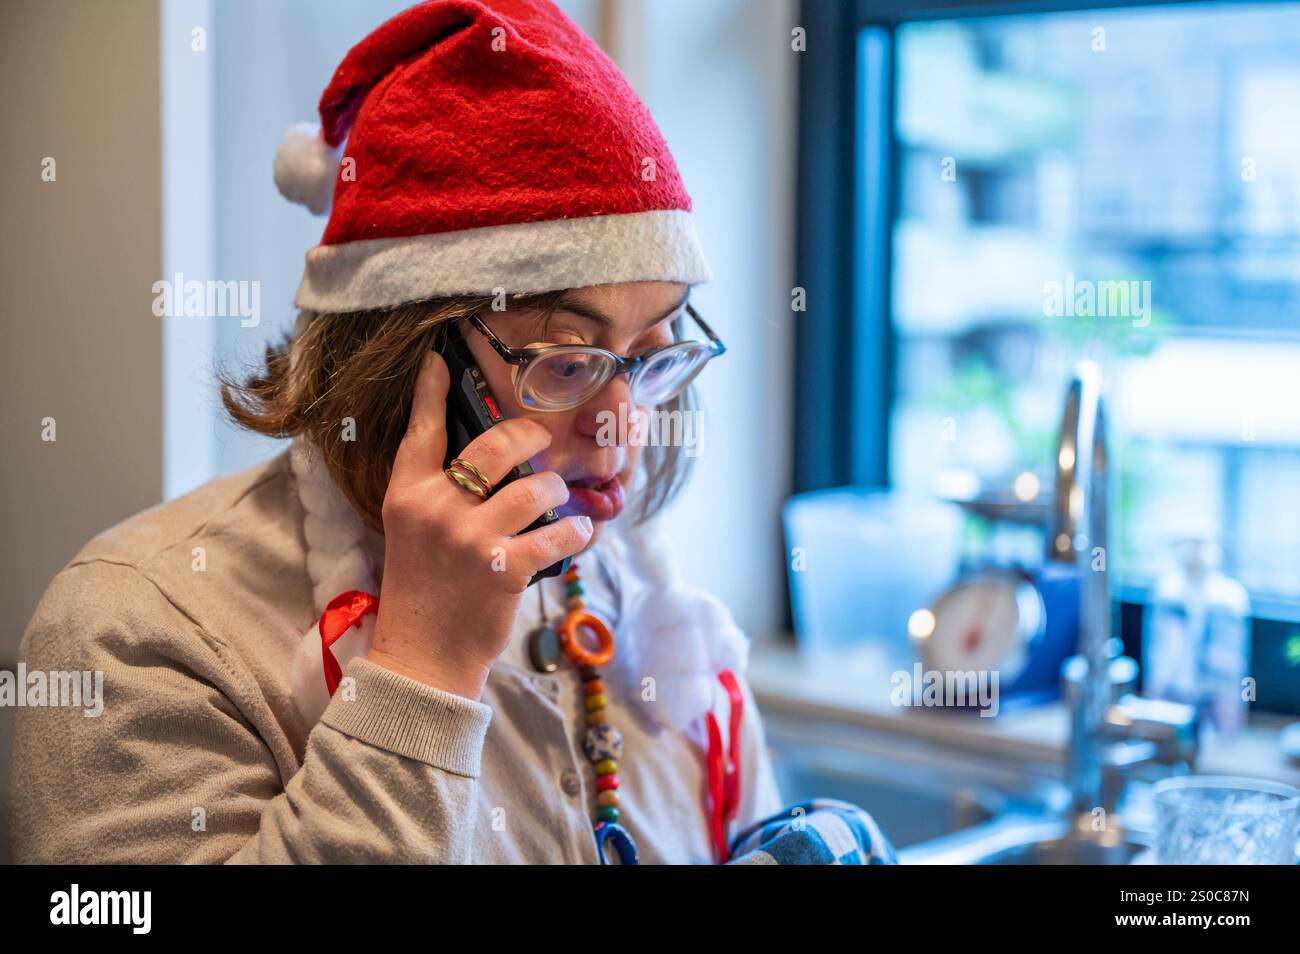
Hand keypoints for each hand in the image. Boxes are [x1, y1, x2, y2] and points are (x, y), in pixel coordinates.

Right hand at [367, 350, 593, 698]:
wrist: (423, 657)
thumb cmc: (424, 592)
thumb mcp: (412, 532)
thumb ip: (436, 493)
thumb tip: (485, 458)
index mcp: (408, 496)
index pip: (421, 431)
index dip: (431, 391)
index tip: (440, 359)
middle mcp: (437, 509)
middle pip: (498, 444)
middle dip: (531, 435)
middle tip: (542, 442)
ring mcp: (471, 538)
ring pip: (538, 486)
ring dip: (559, 491)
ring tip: (560, 503)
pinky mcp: (506, 567)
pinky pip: (560, 534)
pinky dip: (577, 531)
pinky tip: (576, 533)